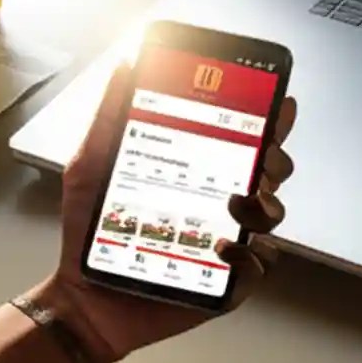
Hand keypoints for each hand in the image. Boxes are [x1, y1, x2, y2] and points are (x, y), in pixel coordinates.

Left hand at [40, 63, 297, 362]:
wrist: (83, 297)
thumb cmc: (88, 233)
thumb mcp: (90, 163)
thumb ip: (108, 114)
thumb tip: (125, 65)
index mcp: (195, 173)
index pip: (244, 140)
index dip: (270, 121)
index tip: (278, 107)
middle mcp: (217, 205)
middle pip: (271, 174)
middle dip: (276, 160)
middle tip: (262, 159)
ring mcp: (226, 242)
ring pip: (273, 216)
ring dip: (265, 205)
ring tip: (237, 202)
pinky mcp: (225, 281)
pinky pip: (259, 266)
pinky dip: (249, 256)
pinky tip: (224, 248)